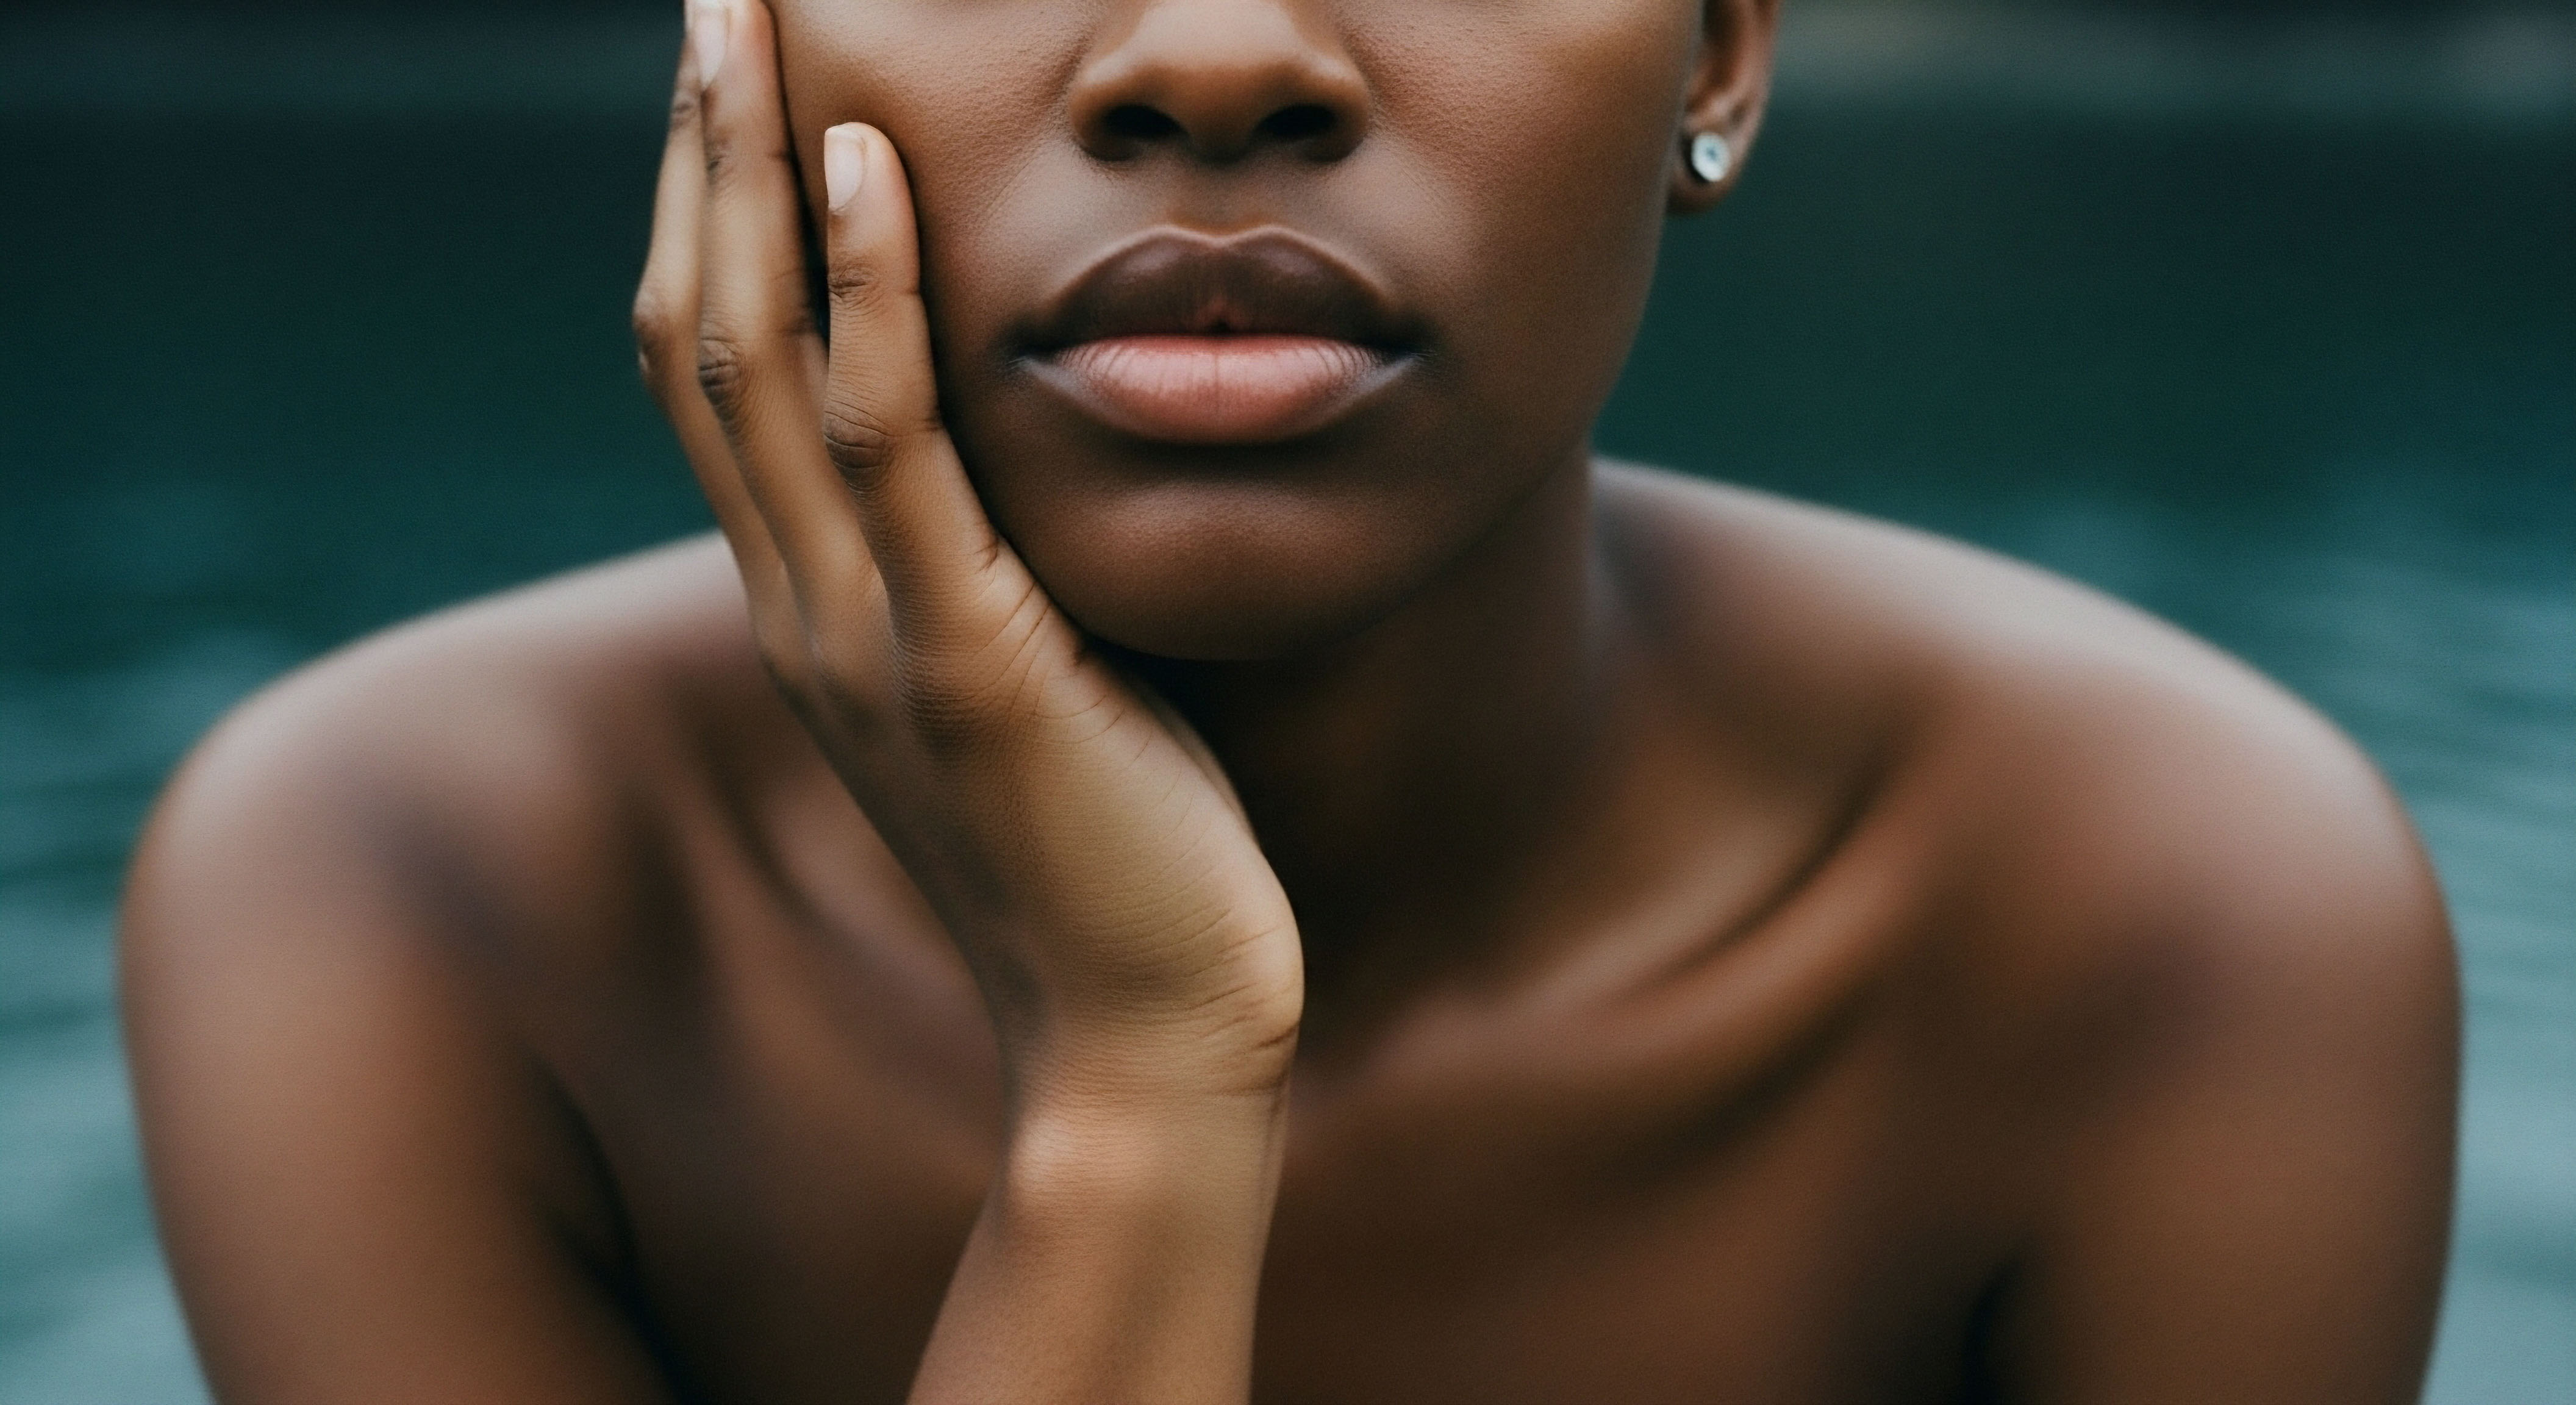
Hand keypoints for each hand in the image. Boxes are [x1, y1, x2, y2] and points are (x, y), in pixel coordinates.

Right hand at [630, 0, 1301, 1113]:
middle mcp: (805, 607)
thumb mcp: (1023, 672)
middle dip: (701, 160)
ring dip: (751, 183)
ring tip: (750, 27)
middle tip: (709, 3)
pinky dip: (871, 300)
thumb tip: (1011, 448)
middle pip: (702, 339)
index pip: (717, 378)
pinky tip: (875, 172)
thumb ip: (983, 562)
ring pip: (762, 368)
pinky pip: (894, 450)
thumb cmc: (1116, 844)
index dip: (707, 217)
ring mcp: (868, 634)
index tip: (726, 85)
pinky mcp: (966, 662)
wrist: (1151, 1029)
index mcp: (816, 606)